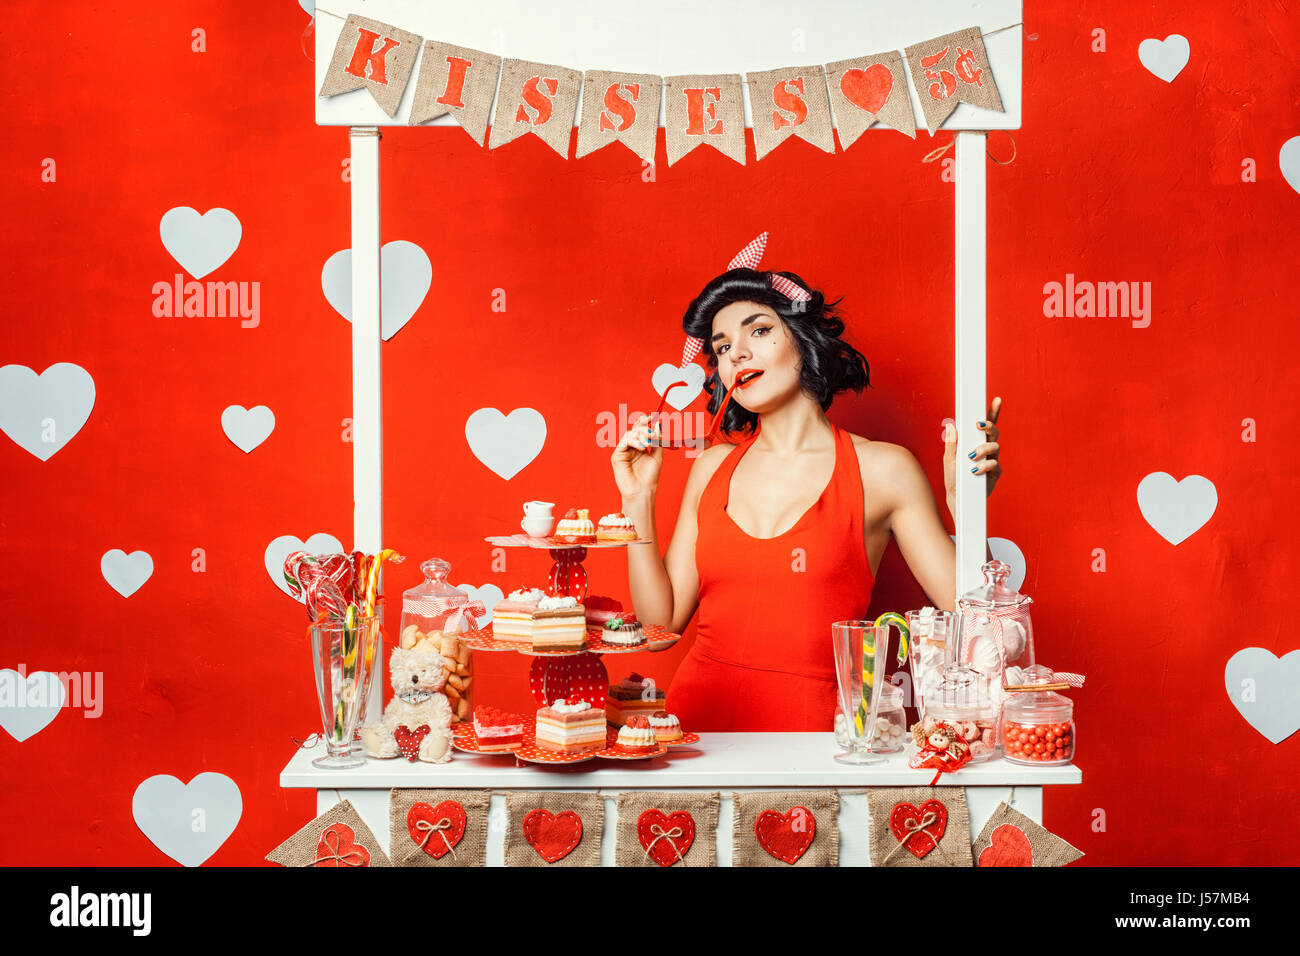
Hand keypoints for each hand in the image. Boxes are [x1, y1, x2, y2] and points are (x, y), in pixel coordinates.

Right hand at [612, 414, 663, 500]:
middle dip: (643, 426)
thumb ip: (657, 440)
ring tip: (648, 443)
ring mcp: (623, 451)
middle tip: (652, 429)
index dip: (645, 421)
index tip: (653, 416)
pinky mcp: (617, 456)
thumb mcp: (658, 455)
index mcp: (640, 446)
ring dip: (640, 435)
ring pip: (629, 434)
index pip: (641, 429)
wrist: (643, 491)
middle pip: (634, 429)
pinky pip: (624, 442)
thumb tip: (658, 424)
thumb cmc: (650, 477)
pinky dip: (634, 441)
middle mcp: (631, 447)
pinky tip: (642, 447)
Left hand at [944, 397, 1002, 516]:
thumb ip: (951, 443)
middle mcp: (987, 449)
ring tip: (971, 456)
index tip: (997, 400)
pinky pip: (994, 464)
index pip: (986, 425)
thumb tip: (951, 425)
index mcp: (976, 442)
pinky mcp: (995, 473)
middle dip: (988, 426)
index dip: (993, 412)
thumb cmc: (953, 478)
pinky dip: (984, 466)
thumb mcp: (948, 460)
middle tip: (979, 425)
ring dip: (983, 449)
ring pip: (995, 447)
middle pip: (994, 432)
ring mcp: (993, 460)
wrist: (957, 499)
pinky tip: (975, 470)